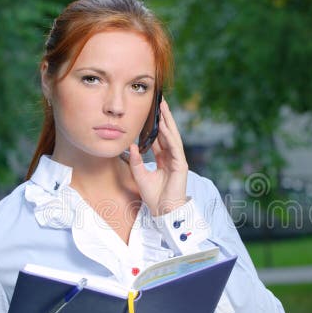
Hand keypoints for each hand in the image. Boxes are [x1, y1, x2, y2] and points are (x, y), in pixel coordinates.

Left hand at [127, 98, 188, 216]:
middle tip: (159, 102)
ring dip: (168, 121)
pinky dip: (169, 136)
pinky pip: (175, 147)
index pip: (159, 138)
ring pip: (172, 136)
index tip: (150, 112)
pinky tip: (164, 126)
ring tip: (163, 108)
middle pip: (167, 133)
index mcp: (163, 159)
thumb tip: (130, 146)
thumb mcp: (139, 175)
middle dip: (163, 117)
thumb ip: (136, 161)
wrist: (163, 211)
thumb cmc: (154, 197)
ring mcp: (177, 160)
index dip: (154, 125)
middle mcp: (171, 157)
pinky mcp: (181, 165)